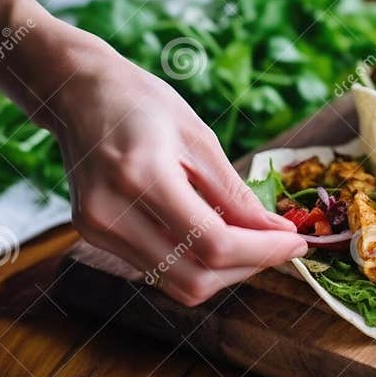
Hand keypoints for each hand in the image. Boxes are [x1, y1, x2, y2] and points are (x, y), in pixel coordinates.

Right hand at [47, 34, 307, 305]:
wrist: (78, 92)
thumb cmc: (143, 104)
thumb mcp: (200, 139)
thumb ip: (237, 195)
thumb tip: (278, 233)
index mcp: (141, 178)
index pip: (214, 243)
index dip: (263, 252)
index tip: (297, 244)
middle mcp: (111, 214)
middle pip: (196, 278)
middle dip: (249, 268)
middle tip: (281, 244)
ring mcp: (96, 230)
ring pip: (179, 284)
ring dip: (226, 271)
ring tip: (254, 239)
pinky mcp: (93, 236)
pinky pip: (159, 269)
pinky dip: (198, 261)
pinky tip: (219, 235)